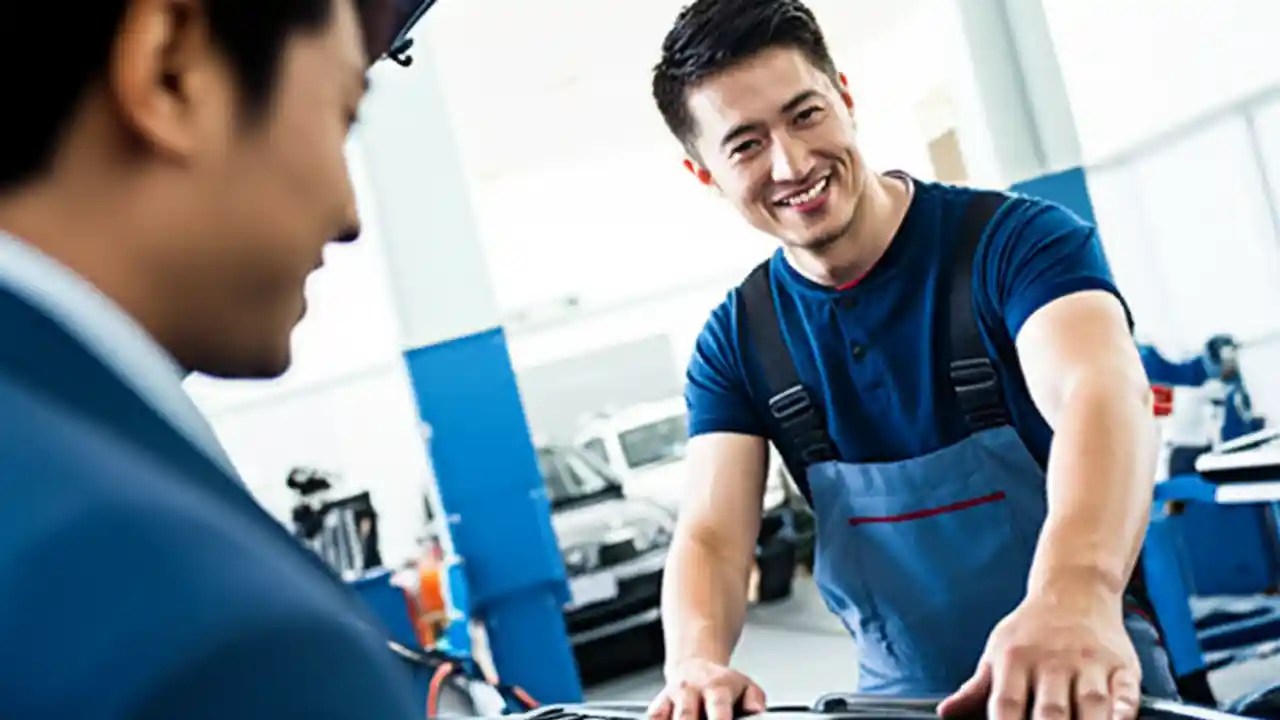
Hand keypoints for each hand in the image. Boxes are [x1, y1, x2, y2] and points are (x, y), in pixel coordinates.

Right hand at [647, 658, 766, 719]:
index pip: (717, 709)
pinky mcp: (656, 707)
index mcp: (716, 687)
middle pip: (686, 717)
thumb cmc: (721, 684)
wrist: (694, 667)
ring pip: (664, 718)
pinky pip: (653, 718)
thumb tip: (757, 711)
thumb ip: (755, 699)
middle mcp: (690, 690)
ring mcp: (671, 698)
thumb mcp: (746, 686)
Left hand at [937, 590, 1141, 719]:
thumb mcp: (998, 651)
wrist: (1075, 590)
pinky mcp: (1121, 666)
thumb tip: (946, 712)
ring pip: (1091, 704)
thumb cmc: (1031, 630)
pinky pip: (1126, 693)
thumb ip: (977, 688)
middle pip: (1051, 711)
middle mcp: (1053, 662)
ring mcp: (1089, 663)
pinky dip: (1123, 712)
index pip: (1007, 704)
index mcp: (1016, 660)